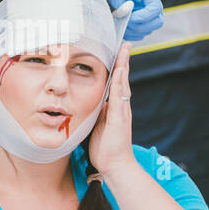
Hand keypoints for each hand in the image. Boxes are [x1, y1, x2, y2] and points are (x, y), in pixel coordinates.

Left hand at [88, 44, 134, 179]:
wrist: (114, 166)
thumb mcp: (95, 126)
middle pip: (122, 78)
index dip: (115, 67)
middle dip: (123, 60)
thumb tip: (83, 105)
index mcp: (113, 107)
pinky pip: (120, 95)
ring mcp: (121, 110)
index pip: (115, 82)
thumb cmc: (104, 149)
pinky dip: (121, 81)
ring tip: (125, 48)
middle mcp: (120, 106)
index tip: (115, 51)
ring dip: (124, 64)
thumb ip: (93, 114)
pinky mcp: (120, 117)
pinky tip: (120, 69)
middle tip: (125, 43)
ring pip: (123, 82)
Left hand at [94, 0, 163, 39]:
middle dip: (140, 27)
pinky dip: (128, 34)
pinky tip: (117, 27)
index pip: (156, 8)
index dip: (144, 17)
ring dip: (134, 32)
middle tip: (123, 24)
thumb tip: (121, 5)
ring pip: (147, 30)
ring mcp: (142, 11)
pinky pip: (137, 32)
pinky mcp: (134, 17)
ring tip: (117, 25)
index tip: (129, 17)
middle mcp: (147, 3)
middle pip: (157, 22)